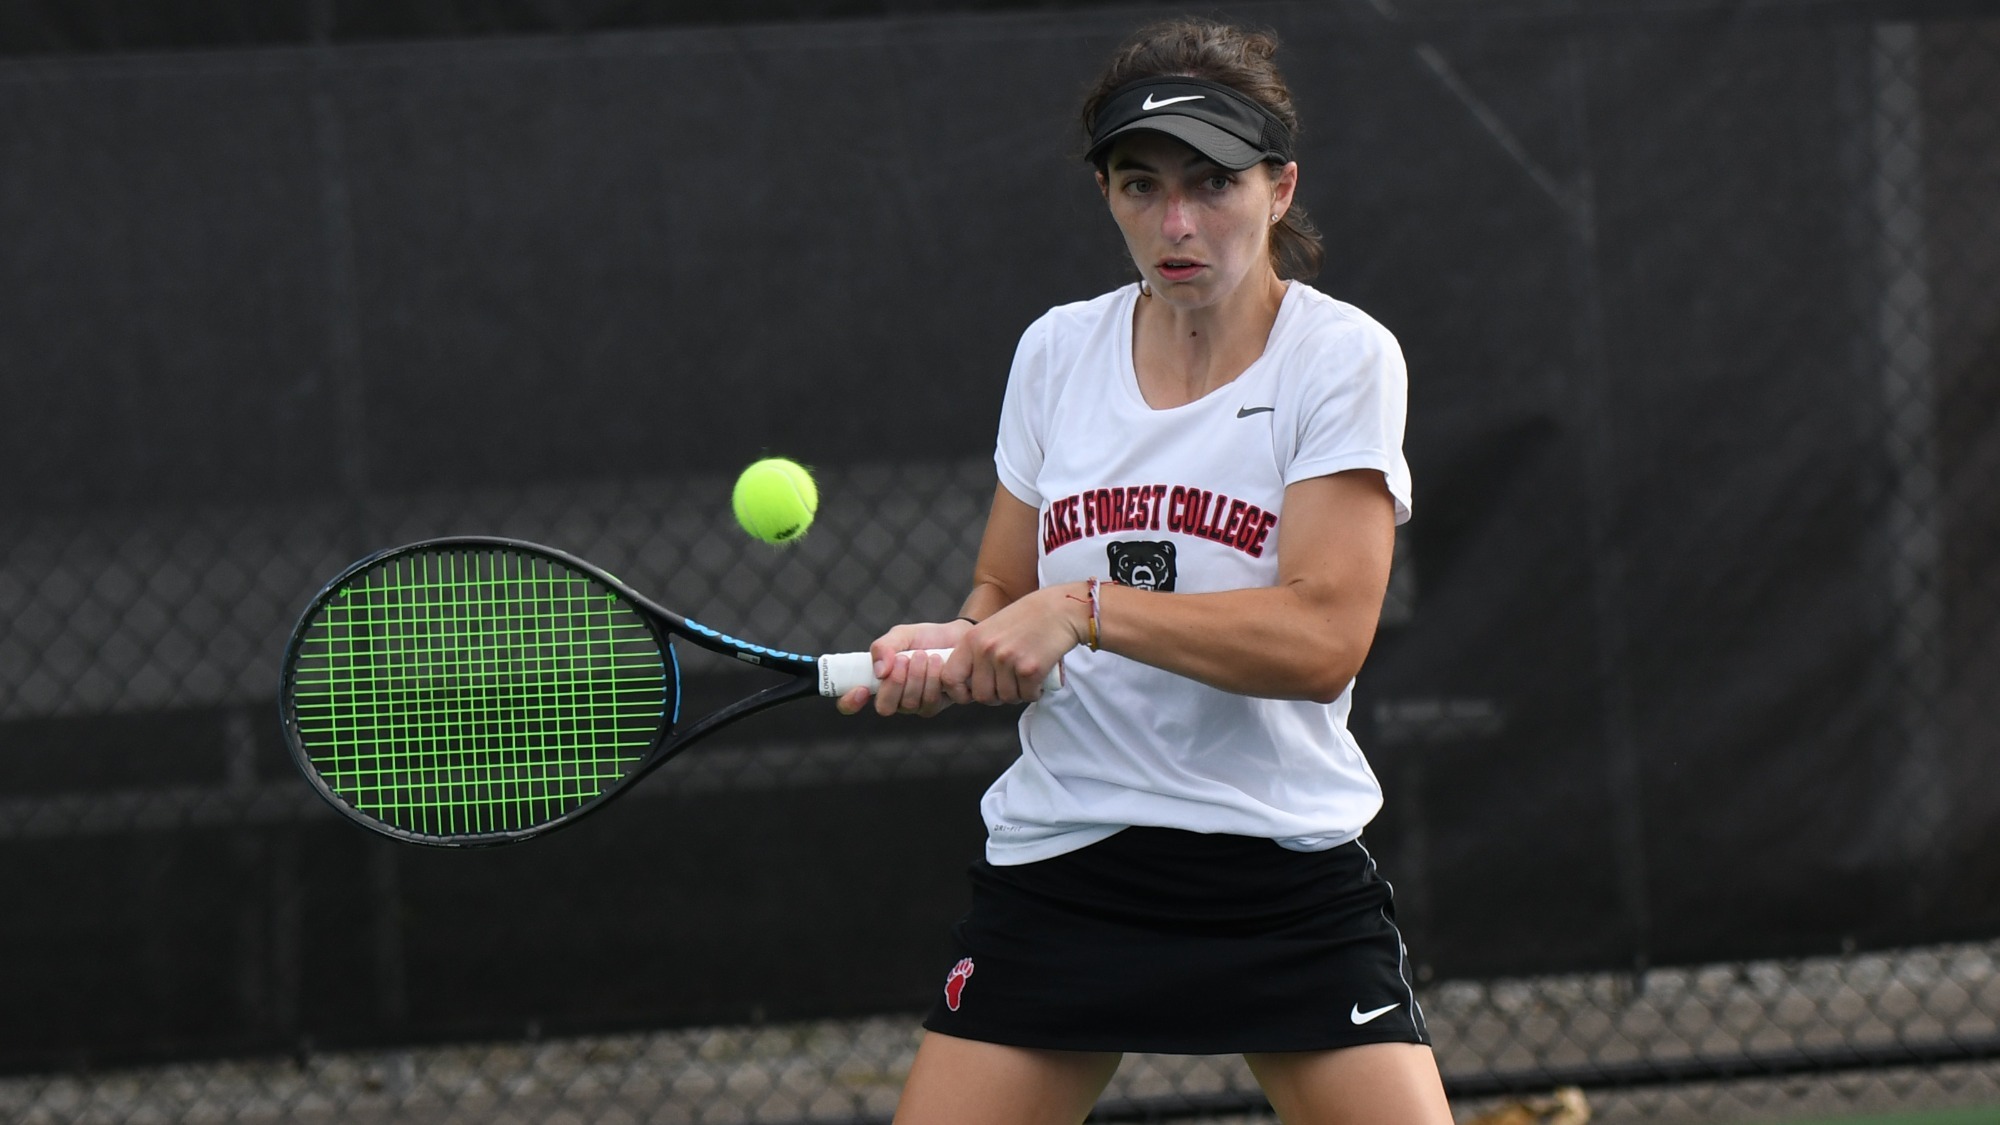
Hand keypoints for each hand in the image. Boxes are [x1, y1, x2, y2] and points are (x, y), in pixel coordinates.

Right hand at [833, 619, 973, 717]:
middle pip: (884, 707)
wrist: (958, 637)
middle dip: (895, 683)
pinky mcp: (935, 706)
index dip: (850, 702)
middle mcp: (893, 698)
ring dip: (917, 677)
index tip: (861, 689)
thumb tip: (879, 672)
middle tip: (905, 659)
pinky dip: (933, 680)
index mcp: (876, 682)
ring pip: (909, 704)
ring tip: (924, 655)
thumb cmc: (925, 638)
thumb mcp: (901, 635)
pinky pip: (929, 702)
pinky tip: (938, 663)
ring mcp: (914, 705)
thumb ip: (884, 647)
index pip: (851, 704)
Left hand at [941, 583, 1089, 705]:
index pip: (950, 677)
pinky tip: (1039, 679)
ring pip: (1007, 697)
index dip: (959, 692)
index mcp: (972, 639)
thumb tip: (969, 685)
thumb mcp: (992, 628)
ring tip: (1026, 678)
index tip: (971, 694)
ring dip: (1018, 693)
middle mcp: (987, 650)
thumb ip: (978, 652)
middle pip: (981, 695)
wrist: (1062, 609)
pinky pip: (1027, 695)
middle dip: (997, 696)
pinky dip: (1035, 692)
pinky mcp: (1030, 669)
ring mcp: (1008, 660)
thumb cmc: (1029, 618)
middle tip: (1010, 685)